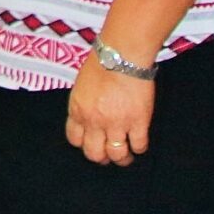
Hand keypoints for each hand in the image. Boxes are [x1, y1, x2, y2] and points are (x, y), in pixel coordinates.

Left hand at [65, 48, 156, 166]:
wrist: (122, 55)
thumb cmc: (102, 62)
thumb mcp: (81, 85)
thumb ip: (83, 105)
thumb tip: (89, 118)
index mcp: (78, 110)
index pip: (75, 140)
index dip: (84, 144)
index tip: (92, 143)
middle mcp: (94, 121)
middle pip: (94, 153)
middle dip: (101, 158)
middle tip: (109, 155)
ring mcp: (116, 124)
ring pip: (117, 155)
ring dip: (122, 158)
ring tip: (127, 155)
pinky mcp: (138, 122)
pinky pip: (139, 146)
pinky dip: (139, 148)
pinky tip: (139, 142)